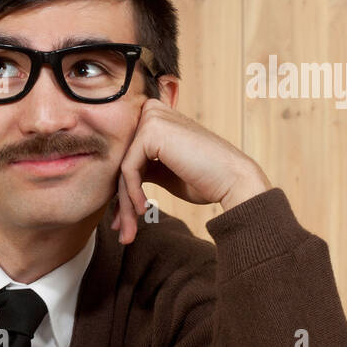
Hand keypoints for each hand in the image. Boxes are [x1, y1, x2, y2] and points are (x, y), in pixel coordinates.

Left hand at [109, 98, 271, 243]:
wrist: (234, 181)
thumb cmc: (205, 179)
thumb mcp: (164, 171)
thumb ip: (141, 168)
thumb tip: (113, 188)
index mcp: (156, 118)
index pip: (127, 157)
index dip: (123, 192)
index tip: (121, 223)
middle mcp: (152, 112)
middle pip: (122, 163)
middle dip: (122, 203)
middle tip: (124, 234)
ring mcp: (152, 118)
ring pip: (123, 169)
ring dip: (125, 205)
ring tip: (130, 231)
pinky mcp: (152, 130)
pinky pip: (129, 169)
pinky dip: (133, 194)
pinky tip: (144, 210)